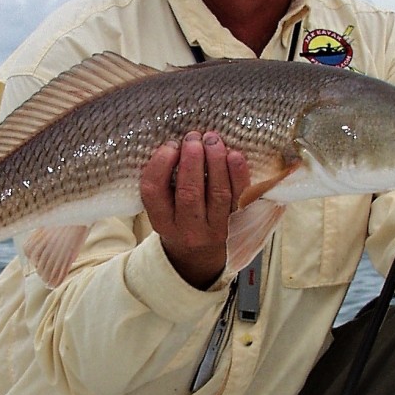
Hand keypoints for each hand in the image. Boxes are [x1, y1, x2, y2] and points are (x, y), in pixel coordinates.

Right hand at [140, 132, 249, 287]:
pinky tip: (234, 156)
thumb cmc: (180, 221)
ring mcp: (216, 229)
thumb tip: (178, 143)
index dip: (161, 164)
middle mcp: (187, 229)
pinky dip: (239, 175)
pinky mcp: (238, 224)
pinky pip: (240, 198)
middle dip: (192, 159)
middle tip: (194, 137)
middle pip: (189, 192)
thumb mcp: (163, 210)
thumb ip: (164, 183)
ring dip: (216, 161)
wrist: (201, 257)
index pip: (154, 191)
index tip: (171, 145)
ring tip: (213, 140)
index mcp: (162, 222)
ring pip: (217, 193)